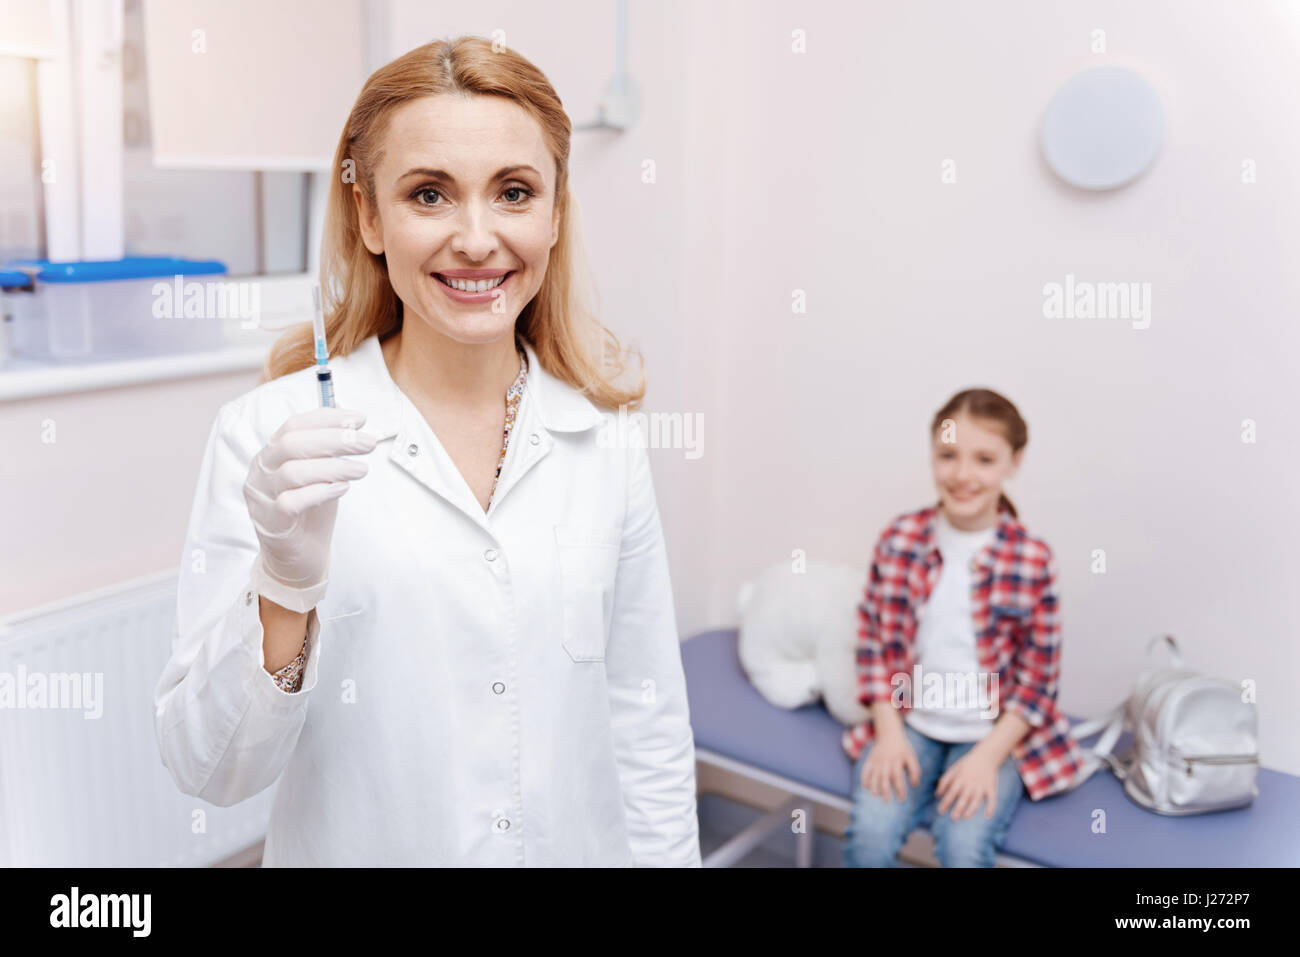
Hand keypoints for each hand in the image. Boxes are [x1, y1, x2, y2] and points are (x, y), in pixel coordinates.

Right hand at [242, 407, 375, 612]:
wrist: (298, 561)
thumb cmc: (310, 514)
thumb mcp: (321, 476)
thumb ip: (329, 453)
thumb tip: (353, 424)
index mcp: (270, 455)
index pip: (294, 426)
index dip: (327, 419)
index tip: (359, 420)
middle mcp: (260, 472)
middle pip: (292, 444)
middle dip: (335, 439)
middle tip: (367, 443)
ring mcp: (262, 498)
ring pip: (293, 471)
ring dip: (334, 467)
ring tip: (362, 469)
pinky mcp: (271, 523)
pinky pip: (291, 502)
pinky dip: (321, 492)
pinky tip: (343, 489)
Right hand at [861, 728, 921, 802]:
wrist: (889, 733)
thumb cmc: (903, 748)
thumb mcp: (911, 757)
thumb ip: (915, 771)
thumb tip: (914, 785)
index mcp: (897, 761)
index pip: (898, 778)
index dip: (900, 789)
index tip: (902, 799)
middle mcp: (886, 761)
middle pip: (884, 778)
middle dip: (885, 790)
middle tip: (887, 801)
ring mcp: (877, 760)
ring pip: (874, 775)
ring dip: (874, 785)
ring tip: (875, 795)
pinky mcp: (870, 759)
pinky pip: (865, 769)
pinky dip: (864, 777)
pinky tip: (865, 786)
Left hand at [936, 747, 999, 819]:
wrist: (985, 756)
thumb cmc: (967, 764)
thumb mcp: (954, 769)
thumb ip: (944, 781)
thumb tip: (936, 795)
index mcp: (960, 778)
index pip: (952, 792)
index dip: (946, 802)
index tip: (940, 811)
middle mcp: (971, 783)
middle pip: (964, 797)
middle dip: (958, 808)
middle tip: (953, 818)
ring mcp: (981, 785)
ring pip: (976, 799)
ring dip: (971, 809)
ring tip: (965, 817)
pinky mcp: (991, 787)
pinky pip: (992, 798)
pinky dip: (991, 807)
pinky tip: (987, 816)